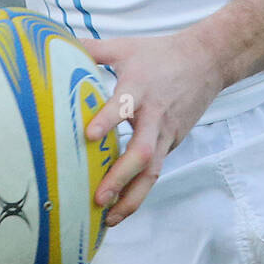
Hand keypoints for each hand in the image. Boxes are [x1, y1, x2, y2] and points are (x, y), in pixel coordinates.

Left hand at [78, 29, 224, 225]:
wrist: (208, 61)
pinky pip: (155, 171)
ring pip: (153, 172)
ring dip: (132, 198)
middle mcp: (154, 115)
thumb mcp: (125, 47)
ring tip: (108, 219)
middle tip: (98, 198)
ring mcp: (166, 133)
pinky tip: (119, 209)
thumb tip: (55, 44)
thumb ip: (91, 49)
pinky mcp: (172, 143)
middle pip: (142, 153)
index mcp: (139, 87)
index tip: (88, 135)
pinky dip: (138, 192)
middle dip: (120, 178)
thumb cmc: (160, 54)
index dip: (108, 120)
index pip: (124, 105)